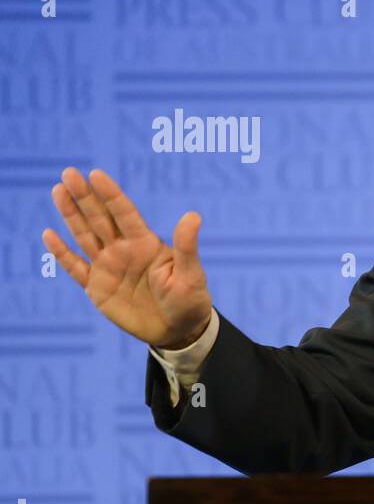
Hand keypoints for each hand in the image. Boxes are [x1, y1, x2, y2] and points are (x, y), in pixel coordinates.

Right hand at [41, 167, 213, 349]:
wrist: (178, 330)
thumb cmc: (190, 300)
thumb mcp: (191, 274)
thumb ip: (186, 246)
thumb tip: (193, 215)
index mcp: (146, 244)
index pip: (125, 213)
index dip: (111, 194)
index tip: (96, 174)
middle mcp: (124, 250)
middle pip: (100, 218)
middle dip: (85, 196)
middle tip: (68, 173)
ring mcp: (109, 267)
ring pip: (85, 236)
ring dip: (71, 215)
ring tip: (58, 190)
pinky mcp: (98, 287)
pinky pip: (76, 267)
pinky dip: (62, 253)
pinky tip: (50, 234)